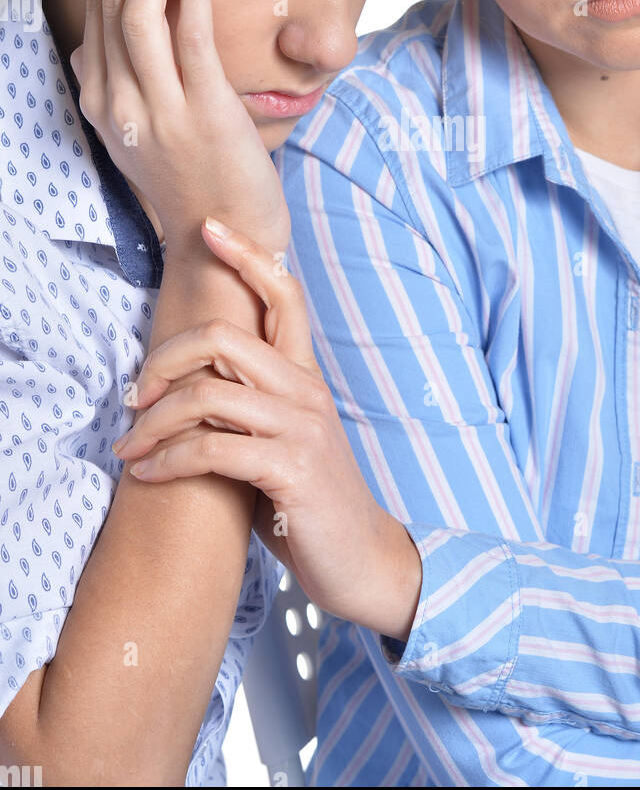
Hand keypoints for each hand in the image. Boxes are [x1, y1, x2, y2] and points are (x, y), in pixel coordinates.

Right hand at [69, 0, 291, 256]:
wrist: (224, 242)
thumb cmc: (193, 182)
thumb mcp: (140, 132)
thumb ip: (118, 83)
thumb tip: (91, 42)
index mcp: (103, 100)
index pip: (97, 9)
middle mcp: (120, 102)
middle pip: (111, 1)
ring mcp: (159, 111)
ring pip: (139, 16)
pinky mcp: (203, 116)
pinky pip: (191, 45)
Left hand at [111, 217, 422, 640]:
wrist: (360, 560)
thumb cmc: (308, 501)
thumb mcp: (279, 441)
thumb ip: (245, 407)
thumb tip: (185, 388)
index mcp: (304, 376)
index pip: (283, 294)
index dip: (247, 256)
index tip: (211, 228)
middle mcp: (306, 390)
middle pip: (224, 336)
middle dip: (164, 358)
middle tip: (135, 395)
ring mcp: (301, 428)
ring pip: (208, 395)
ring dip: (155, 422)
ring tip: (129, 448)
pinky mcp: (291, 469)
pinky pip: (212, 450)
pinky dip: (168, 460)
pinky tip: (149, 475)